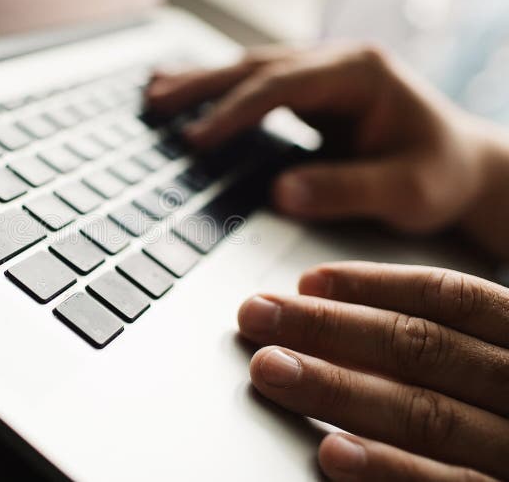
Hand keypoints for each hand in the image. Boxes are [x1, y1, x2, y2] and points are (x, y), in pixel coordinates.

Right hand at [145, 44, 508, 257]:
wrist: (459, 165)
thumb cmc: (439, 176)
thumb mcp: (407, 192)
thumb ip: (346, 190)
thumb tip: (280, 194)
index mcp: (361, 73)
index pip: (282, 86)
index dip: (234, 111)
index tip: (197, 139)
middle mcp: (337, 63)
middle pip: (256, 67)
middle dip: (201, 85)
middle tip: (154, 104)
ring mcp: (321, 73)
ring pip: (249, 70)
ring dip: (200, 82)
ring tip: (153, 94)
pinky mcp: (310, 92)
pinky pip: (254, 85)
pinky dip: (217, 90)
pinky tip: (186, 89)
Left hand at [238, 261, 508, 480]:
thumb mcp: (503, 372)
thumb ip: (448, 351)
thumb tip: (339, 322)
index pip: (451, 299)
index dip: (373, 286)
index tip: (308, 281)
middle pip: (423, 346)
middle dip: (331, 327)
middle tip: (259, 315)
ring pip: (427, 411)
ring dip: (339, 387)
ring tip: (272, 368)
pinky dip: (388, 469)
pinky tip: (331, 453)